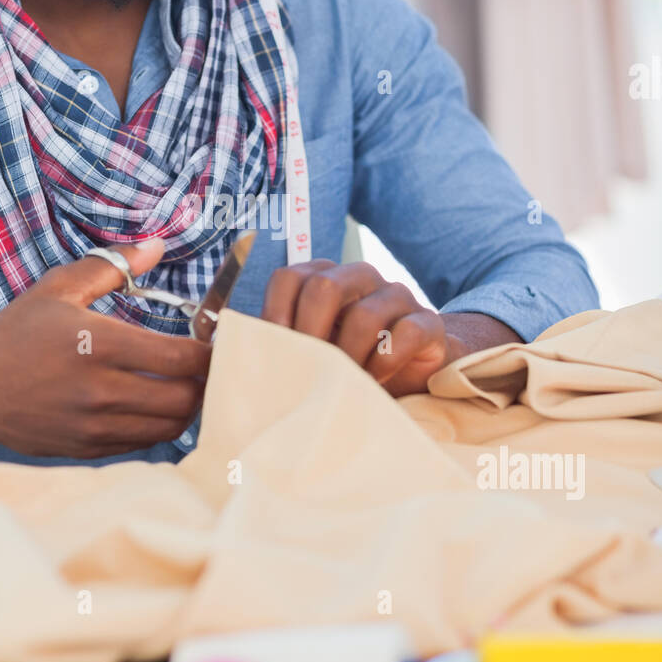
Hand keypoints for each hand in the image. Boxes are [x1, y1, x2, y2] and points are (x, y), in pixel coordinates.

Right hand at [0, 238, 210, 457]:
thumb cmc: (15, 334)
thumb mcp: (58, 288)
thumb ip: (111, 265)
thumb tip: (156, 245)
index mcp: (100, 345)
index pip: (182, 358)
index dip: (210, 352)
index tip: (213, 341)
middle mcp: (101, 390)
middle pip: (185, 399)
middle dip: (204, 383)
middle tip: (204, 366)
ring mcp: (95, 426)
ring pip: (170, 428)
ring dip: (186, 407)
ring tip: (184, 386)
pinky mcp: (87, 449)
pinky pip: (143, 444)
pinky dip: (158, 427)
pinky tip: (153, 405)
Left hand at [261, 259, 467, 395]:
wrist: (413, 376)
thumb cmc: (352, 362)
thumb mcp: (313, 351)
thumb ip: (280, 344)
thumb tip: (233, 352)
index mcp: (325, 279)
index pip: (290, 277)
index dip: (276, 312)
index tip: (274, 349)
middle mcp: (360, 278)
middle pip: (325, 287)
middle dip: (311, 334)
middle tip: (309, 369)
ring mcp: (396, 297)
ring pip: (366, 314)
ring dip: (349, 357)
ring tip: (344, 384)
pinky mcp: (429, 322)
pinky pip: (408, 332)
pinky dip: (386, 363)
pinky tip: (375, 382)